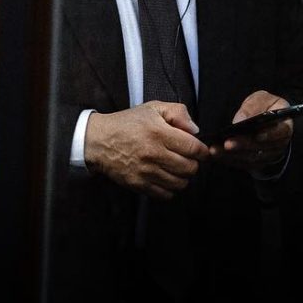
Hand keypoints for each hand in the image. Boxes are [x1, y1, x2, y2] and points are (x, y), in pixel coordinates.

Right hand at [84, 101, 208, 199]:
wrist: (100, 140)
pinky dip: (170, 188)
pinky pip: (166, 194)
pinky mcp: (139, 185)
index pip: (193, 148)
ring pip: (180, 183)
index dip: (202, 151)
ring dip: (182, 177)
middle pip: (190, 168)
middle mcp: (154, 153)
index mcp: (158, 132)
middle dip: (193, 163)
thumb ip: (177, 112)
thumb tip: (195, 130)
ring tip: (175, 167)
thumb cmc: (128, 123)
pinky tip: (165, 176)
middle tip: (186, 158)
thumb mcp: (152, 108)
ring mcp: (146, 171)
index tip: (200, 151)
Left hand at [209, 90, 292, 171]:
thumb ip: (253, 106)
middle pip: (262, 148)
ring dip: (233, 155)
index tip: (257, 135)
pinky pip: (245, 164)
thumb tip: (239, 120)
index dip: (269, 135)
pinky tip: (217, 155)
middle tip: (227, 144)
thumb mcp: (262, 99)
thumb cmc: (265, 106)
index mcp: (285, 125)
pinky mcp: (259, 162)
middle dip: (243, 145)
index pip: (281, 132)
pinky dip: (230, 160)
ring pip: (252, 158)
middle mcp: (279, 144)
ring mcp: (269, 155)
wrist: (268, 118)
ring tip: (216, 150)